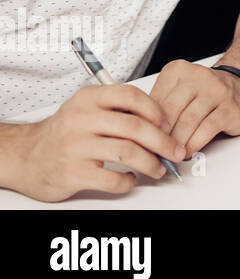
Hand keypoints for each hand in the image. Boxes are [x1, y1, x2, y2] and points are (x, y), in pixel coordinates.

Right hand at [4, 84, 186, 201]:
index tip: (168, 125)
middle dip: (163, 142)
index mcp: (88, 99)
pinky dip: (128, 182)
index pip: (131, 97)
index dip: (156, 111)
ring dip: (151, 163)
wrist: (25, 156)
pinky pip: (112, 179)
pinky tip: (130, 180)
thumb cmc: (64, 133)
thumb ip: (118, 110)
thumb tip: (162, 122)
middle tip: (175, 152)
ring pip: (128, 153)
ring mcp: (75, 146)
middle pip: (136, 128)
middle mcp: (81, 119)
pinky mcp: (72, 172)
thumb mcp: (86, 109)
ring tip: (158, 169)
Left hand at [149, 59, 239, 159]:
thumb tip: (143, 134)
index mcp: (178, 71)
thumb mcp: (179, 92)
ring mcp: (217, 89)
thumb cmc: (205, 93)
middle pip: (171, 112)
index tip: (144, 141)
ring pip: (189, 121)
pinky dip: (195, 144)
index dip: (147, 126)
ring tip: (171, 155)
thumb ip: (161, 107)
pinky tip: (189, 151)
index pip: (155, 101)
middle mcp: (198, 76)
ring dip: (177, 143)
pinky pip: (207, 128)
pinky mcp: (231, 106)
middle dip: (162, 137)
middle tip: (155, 152)